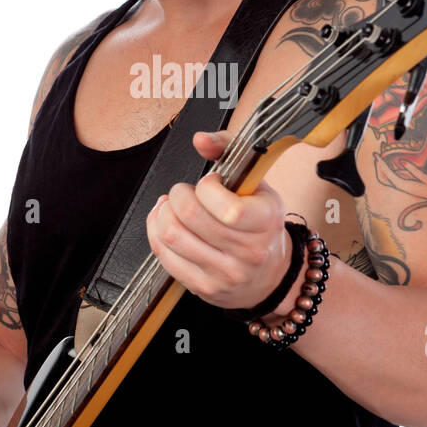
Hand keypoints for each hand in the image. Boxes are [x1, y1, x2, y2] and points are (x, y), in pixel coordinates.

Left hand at [145, 129, 291, 312]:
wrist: (271, 274)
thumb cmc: (260, 224)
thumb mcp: (257, 184)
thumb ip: (229, 150)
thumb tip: (200, 139)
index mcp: (266, 222)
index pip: (226, 207)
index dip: (207, 187)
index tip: (211, 183)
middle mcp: (248, 252)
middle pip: (190, 217)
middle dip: (178, 195)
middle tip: (184, 192)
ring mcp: (224, 273)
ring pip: (171, 236)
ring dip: (163, 213)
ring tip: (171, 206)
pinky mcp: (203, 287)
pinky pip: (164, 256)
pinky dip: (155, 232)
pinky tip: (164, 221)